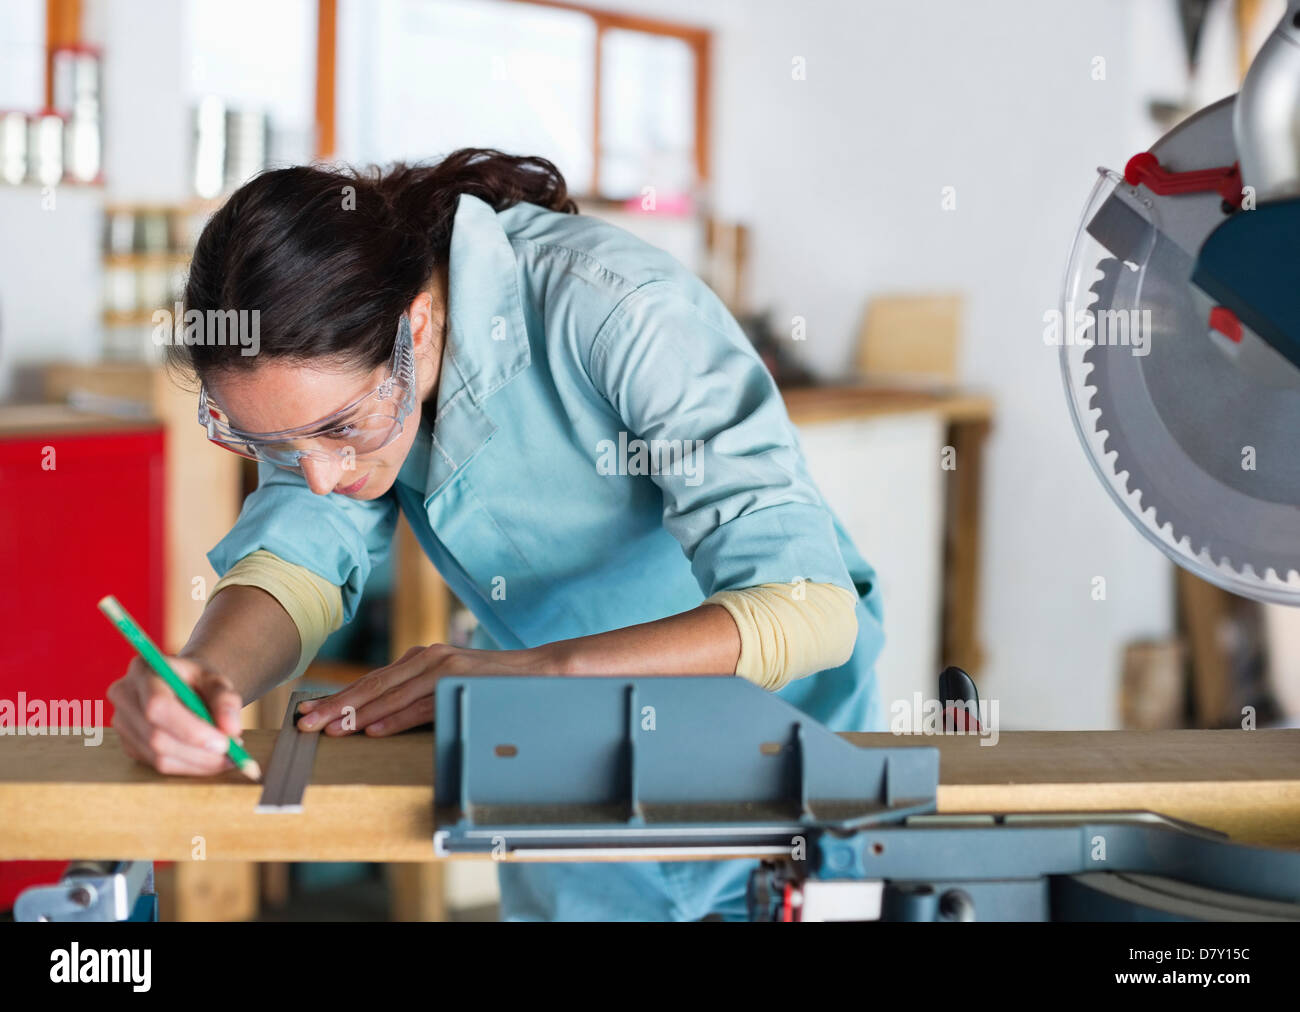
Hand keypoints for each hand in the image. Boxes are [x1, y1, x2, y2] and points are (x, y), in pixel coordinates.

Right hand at [107, 655, 244, 775]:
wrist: (181, 685)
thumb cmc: (199, 681)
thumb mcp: (217, 680)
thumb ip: (226, 700)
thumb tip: (231, 730)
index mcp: (144, 670)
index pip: (158, 706)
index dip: (191, 729)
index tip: (224, 743)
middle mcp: (125, 696)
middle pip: (157, 737)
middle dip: (199, 752)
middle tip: (234, 754)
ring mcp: (122, 723)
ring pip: (159, 757)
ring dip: (198, 763)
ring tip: (227, 754)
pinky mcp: (128, 744)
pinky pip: (158, 765)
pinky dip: (189, 766)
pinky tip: (209, 757)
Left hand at [296, 643, 555, 736]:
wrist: (539, 672)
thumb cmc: (490, 686)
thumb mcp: (446, 690)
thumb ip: (415, 699)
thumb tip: (373, 722)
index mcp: (420, 659)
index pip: (370, 682)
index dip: (337, 698)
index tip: (307, 714)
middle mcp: (426, 657)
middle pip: (371, 685)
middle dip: (334, 705)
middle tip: (304, 724)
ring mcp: (442, 665)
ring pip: (389, 693)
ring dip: (356, 713)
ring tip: (329, 729)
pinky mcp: (457, 677)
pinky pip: (419, 702)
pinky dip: (394, 717)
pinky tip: (372, 728)